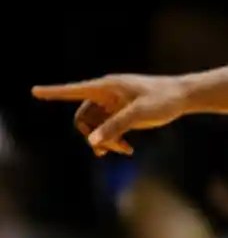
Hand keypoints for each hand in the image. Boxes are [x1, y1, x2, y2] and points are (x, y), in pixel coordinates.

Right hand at [31, 74, 189, 156]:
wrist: (184, 97)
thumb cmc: (164, 100)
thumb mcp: (141, 113)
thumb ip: (116, 126)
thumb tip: (92, 141)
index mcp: (107, 87)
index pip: (74, 90)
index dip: (54, 92)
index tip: (34, 91)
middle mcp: (106, 93)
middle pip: (83, 117)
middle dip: (92, 135)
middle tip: (109, 150)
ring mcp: (112, 103)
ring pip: (95, 125)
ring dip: (103, 140)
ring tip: (123, 151)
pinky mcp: (120, 112)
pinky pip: (106, 128)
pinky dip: (112, 139)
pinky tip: (126, 150)